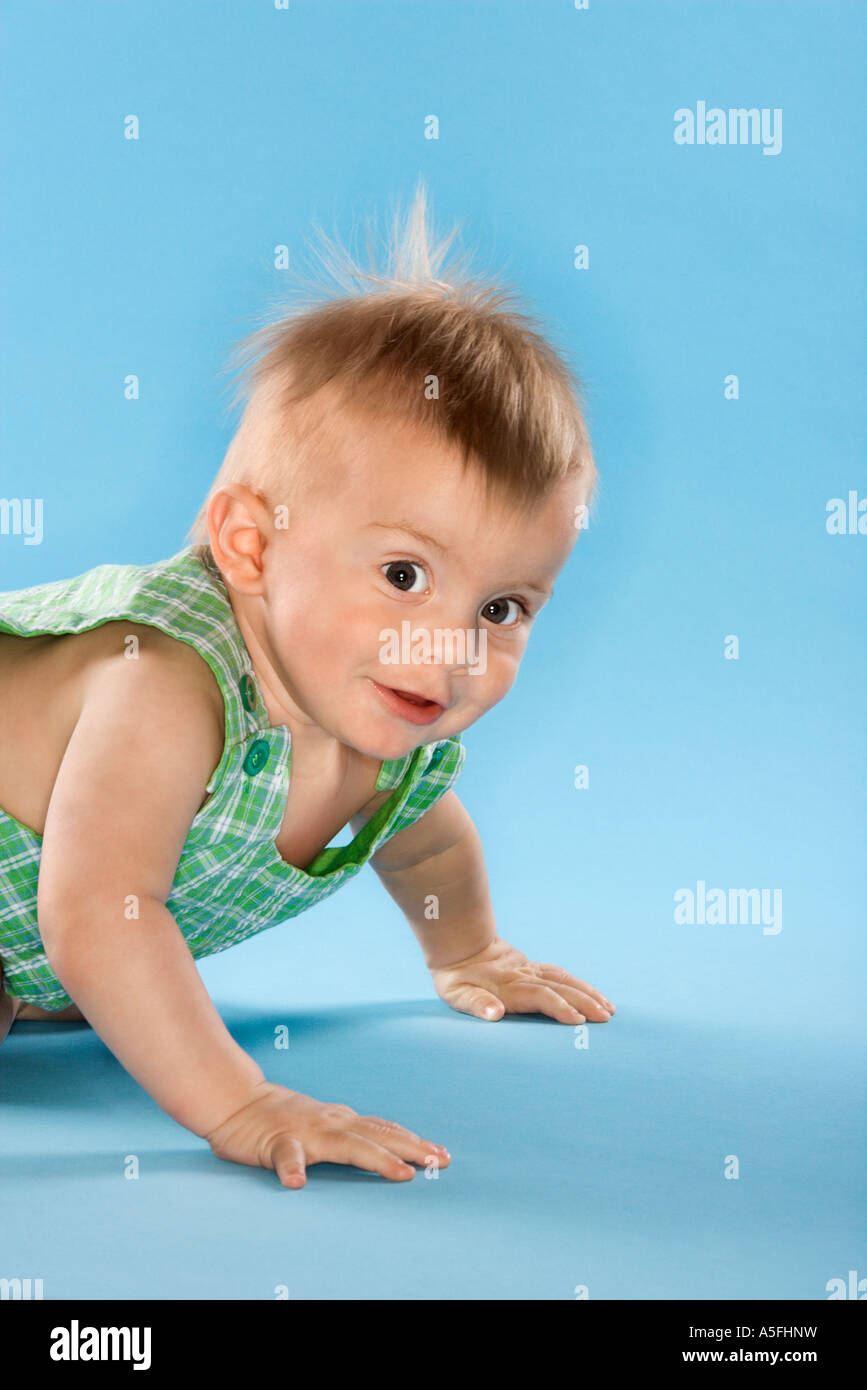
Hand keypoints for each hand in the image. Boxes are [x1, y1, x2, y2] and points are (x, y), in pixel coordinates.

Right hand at [205, 1082, 449, 1187]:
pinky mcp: (275, 1142)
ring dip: (376, 1158)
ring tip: (401, 1174)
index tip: (442, 1154)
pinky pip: (286, 1156)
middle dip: (410, 1149)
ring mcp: (305, 1132)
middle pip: (377, 1136)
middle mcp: (330, 1123)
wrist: (236, 1103)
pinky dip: (292, 1168)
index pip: (384, 1130)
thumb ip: (348, 1133)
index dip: (413, 1141)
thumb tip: (383, 1144)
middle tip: (439, 1161)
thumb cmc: (281, 1118)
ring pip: (346, 1144)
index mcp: (341, 1121)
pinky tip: (297, 1184)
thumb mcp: (322, 1123)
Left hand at [429, 936, 614, 1023]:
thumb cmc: (456, 978)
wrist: (459, 945)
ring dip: (588, 993)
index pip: (540, 997)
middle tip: (605, 1018)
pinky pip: (561, 975)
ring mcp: (531, 970)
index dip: (559, 1008)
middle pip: (560, 989)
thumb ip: (476, 1004)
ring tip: (609, 1008)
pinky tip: (591, 993)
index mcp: (509, 987)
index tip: (578, 1020)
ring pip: (565, 980)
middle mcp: (525, 977)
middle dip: (585, 1003)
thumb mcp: (457, 994)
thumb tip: (495, 1013)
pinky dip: (579, 984)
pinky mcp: (533, 967)